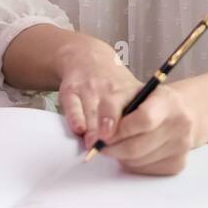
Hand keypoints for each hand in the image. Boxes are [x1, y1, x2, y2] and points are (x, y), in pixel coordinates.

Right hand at [55, 34, 142, 155]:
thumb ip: (134, 118)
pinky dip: (75, 118)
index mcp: (132, 91)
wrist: (88, 58)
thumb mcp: (131, 94)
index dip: (132, 126)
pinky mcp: (71, 90)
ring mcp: (90, 88)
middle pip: (112, 109)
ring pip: (92, 110)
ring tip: (93, 143)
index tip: (129, 141)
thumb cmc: (114, 86)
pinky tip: (79, 129)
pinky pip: (73, 105)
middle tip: (108, 142)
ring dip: (93, 128)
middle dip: (110, 127)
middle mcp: (111, 88)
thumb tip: (132, 149)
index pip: (136, 109)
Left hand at [97, 81, 198, 175]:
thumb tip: (98, 137)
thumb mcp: (129, 94)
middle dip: (113, 148)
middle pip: (136, 147)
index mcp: (168, 102)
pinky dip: (134, 164)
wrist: (182, 112)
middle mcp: (180, 124)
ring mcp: (181, 146)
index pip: (144, 120)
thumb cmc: (149, 102)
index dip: (119, 131)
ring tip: (124, 143)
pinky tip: (138, 151)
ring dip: (122, 156)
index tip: (104, 134)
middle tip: (104, 143)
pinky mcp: (178, 164)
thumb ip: (110, 107)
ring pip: (137, 162)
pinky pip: (144, 171)